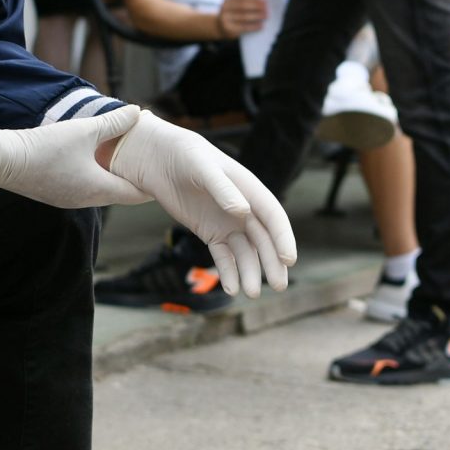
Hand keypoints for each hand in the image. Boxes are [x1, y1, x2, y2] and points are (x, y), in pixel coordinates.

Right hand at [0, 105, 149, 208]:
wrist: (4, 161)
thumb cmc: (46, 147)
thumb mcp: (85, 130)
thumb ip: (114, 122)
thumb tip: (138, 111)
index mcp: (100, 189)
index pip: (136, 194)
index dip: (152, 185)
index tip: (165, 176)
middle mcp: (87, 200)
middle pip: (119, 192)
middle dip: (133, 178)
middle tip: (148, 164)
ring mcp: (69, 199)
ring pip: (100, 189)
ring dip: (112, 176)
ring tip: (124, 160)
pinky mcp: (55, 193)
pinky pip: (83, 186)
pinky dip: (94, 175)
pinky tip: (92, 160)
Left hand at [107, 112, 296, 295]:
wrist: (161, 159)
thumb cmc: (187, 156)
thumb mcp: (203, 168)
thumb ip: (223, 189)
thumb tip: (243, 211)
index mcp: (250, 189)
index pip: (273, 217)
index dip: (283, 238)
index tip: (288, 260)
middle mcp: (244, 209)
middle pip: (264, 240)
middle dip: (272, 263)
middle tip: (279, 286)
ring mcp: (227, 223)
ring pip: (245, 252)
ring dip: (250, 272)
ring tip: (251, 293)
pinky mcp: (211, 233)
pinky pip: (223, 256)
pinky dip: (228, 272)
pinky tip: (231, 288)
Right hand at [215, 0, 267, 38]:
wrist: (220, 28)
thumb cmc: (233, 15)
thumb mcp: (235, 7)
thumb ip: (245, 3)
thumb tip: (263, 2)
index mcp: (227, 0)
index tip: (265, 0)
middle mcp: (224, 9)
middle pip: (243, 6)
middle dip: (256, 7)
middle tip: (266, 8)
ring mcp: (225, 20)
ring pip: (244, 17)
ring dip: (257, 16)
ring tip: (265, 16)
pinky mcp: (229, 30)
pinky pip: (244, 27)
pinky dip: (254, 26)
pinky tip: (261, 26)